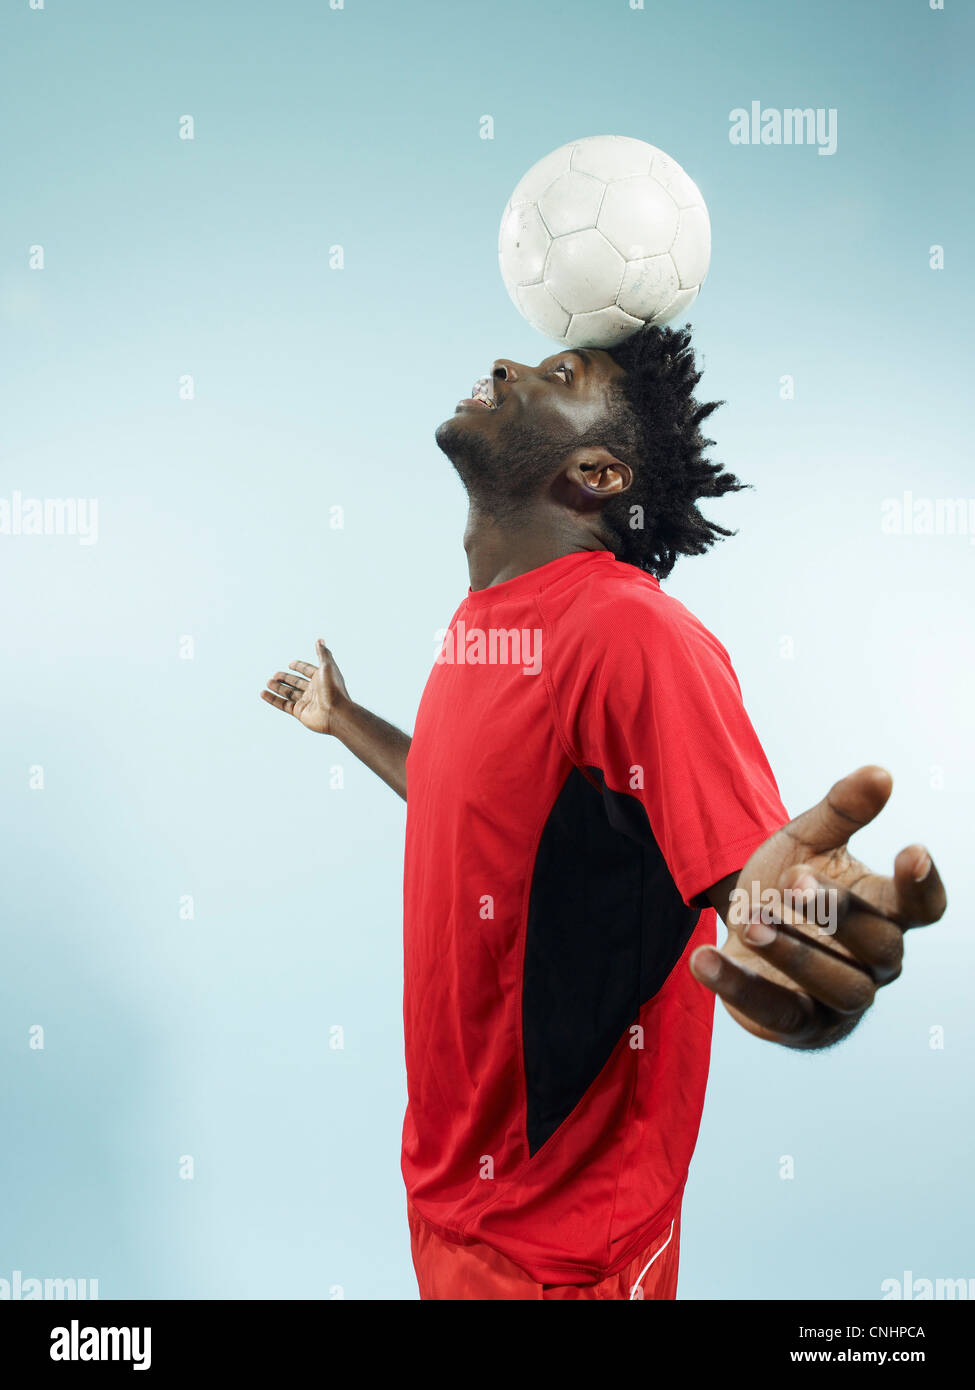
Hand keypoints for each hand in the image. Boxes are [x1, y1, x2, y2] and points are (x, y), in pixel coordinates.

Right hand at [260, 639, 350, 734]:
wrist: (336, 713)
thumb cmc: (333, 689)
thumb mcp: (327, 666)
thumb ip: (323, 653)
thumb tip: (320, 640)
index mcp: (321, 678)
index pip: (307, 670)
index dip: (299, 666)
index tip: (290, 664)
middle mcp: (314, 690)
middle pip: (297, 682)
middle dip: (286, 678)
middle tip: (275, 675)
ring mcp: (306, 702)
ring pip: (289, 693)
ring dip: (278, 688)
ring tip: (268, 682)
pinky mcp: (300, 712)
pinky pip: (283, 704)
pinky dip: (273, 699)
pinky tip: (263, 693)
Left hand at [691, 766, 946, 1048]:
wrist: (742, 923)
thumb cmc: (787, 881)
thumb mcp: (806, 841)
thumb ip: (840, 811)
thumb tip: (880, 772)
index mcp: (886, 912)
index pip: (923, 907)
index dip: (922, 884)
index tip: (911, 851)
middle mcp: (875, 962)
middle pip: (880, 944)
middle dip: (837, 912)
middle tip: (791, 880)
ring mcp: (840, 1000)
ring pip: (840, 986)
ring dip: (794, 953)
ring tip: (749, 921)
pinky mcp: (798, 1025)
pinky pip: (776, 1012)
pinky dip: (738, 988)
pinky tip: (703, 959)